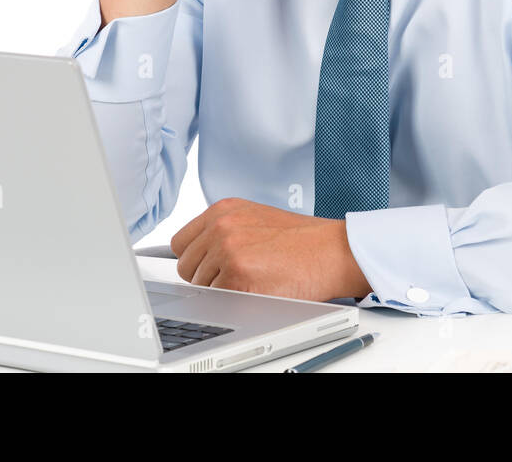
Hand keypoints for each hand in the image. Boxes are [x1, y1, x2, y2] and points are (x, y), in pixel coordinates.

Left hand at [169, 197, 373, 301]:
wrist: (331, 251)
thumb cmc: (301, 240)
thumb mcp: (256, 218)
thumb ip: (224, 229)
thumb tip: (199, 253)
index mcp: (222, 210)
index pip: (180, 242)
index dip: (195, 259)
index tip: (208, 266)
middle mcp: (221, 226)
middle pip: (185, 267)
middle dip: (206, 277)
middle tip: (237, 276)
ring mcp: (227, 250)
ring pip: (200, 286)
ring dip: (221, 290)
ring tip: (253, 279)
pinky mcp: (237, 275)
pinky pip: (217, 300)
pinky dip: (234, 301)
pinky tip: (257, 289)